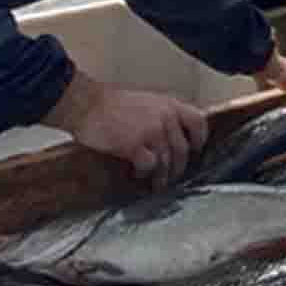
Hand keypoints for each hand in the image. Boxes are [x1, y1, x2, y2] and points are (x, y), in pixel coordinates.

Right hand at [44, 72, 207, 189]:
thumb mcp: (145, 101)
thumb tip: (173, 136)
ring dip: (162, 176)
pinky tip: (137, 174)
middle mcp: (164, 117)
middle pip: (182, 150)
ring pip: (167, 162)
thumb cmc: (110, 104)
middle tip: (172, 176)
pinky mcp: (135, 146)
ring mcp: (151, 132)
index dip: (198, 139)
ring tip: (156, 184)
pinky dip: (144, 174)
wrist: (86, 104)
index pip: (198, 122)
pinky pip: (149, 166)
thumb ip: (162, 116)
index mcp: (168, 104)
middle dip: (178, 167)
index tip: (194, 149)